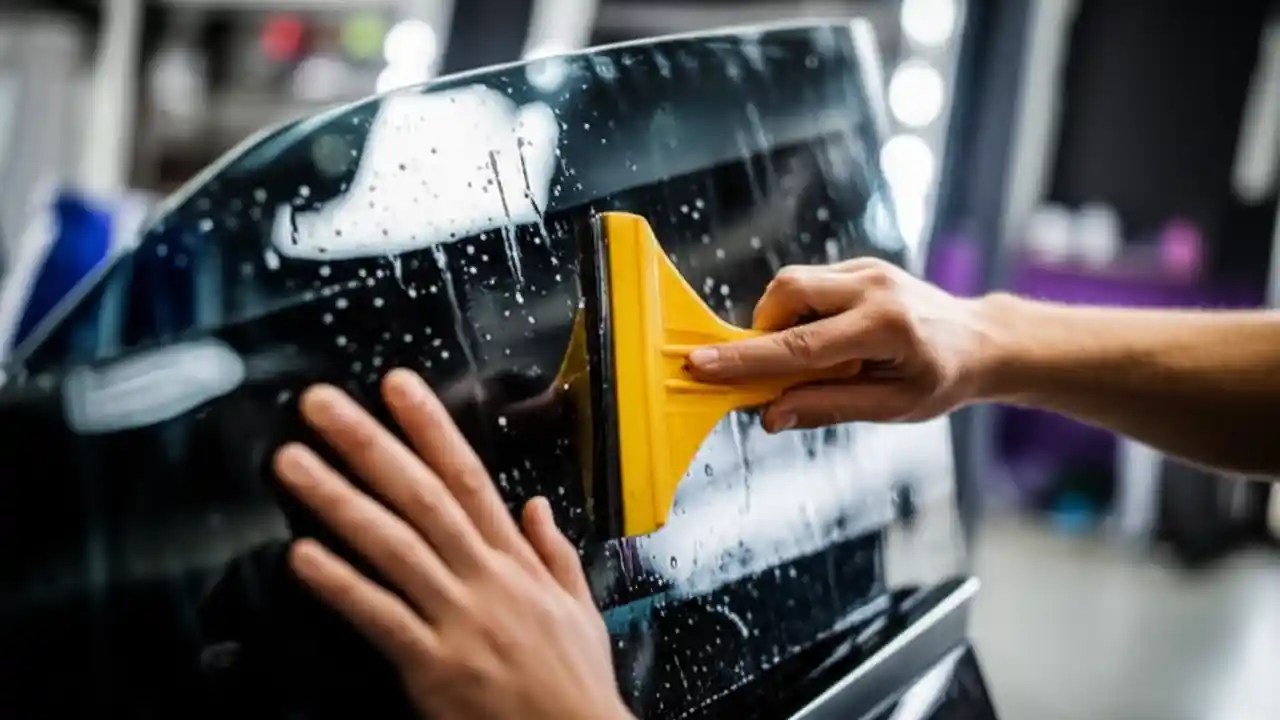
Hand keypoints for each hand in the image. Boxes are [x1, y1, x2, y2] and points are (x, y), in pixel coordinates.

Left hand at [274, 369, 631, 719]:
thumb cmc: (575, 684)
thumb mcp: (580, 609)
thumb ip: (555, 553)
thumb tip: (536, 505)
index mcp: (516, 563)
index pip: (468, 478)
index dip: (430, 427)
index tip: (397, 386)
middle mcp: (484, 579)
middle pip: (420, 497)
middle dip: (369, 444)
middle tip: (323, 405)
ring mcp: (457, 619)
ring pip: (393, 545)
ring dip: (339, 499)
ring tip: (294, 462)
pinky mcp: (432, 666)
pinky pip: (379, 616)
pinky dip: (341, 584)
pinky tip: (302, 555)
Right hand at [686, 259, 995, 429]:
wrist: (980, 340)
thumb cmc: (940, 380)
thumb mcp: (891, 407)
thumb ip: (828, 407)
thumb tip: (770, 414)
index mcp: (884, 328)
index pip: (799, 345)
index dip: (745, 359)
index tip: (701, 364)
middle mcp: (873, 287)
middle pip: (787, 290)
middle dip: (762, 328)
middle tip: (773, 365)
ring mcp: (867, 269)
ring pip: (793, 282)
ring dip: (781, 320)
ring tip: (812, 355)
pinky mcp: (861, 265)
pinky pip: (809, 283)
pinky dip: (800, 313)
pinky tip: (827, 339)